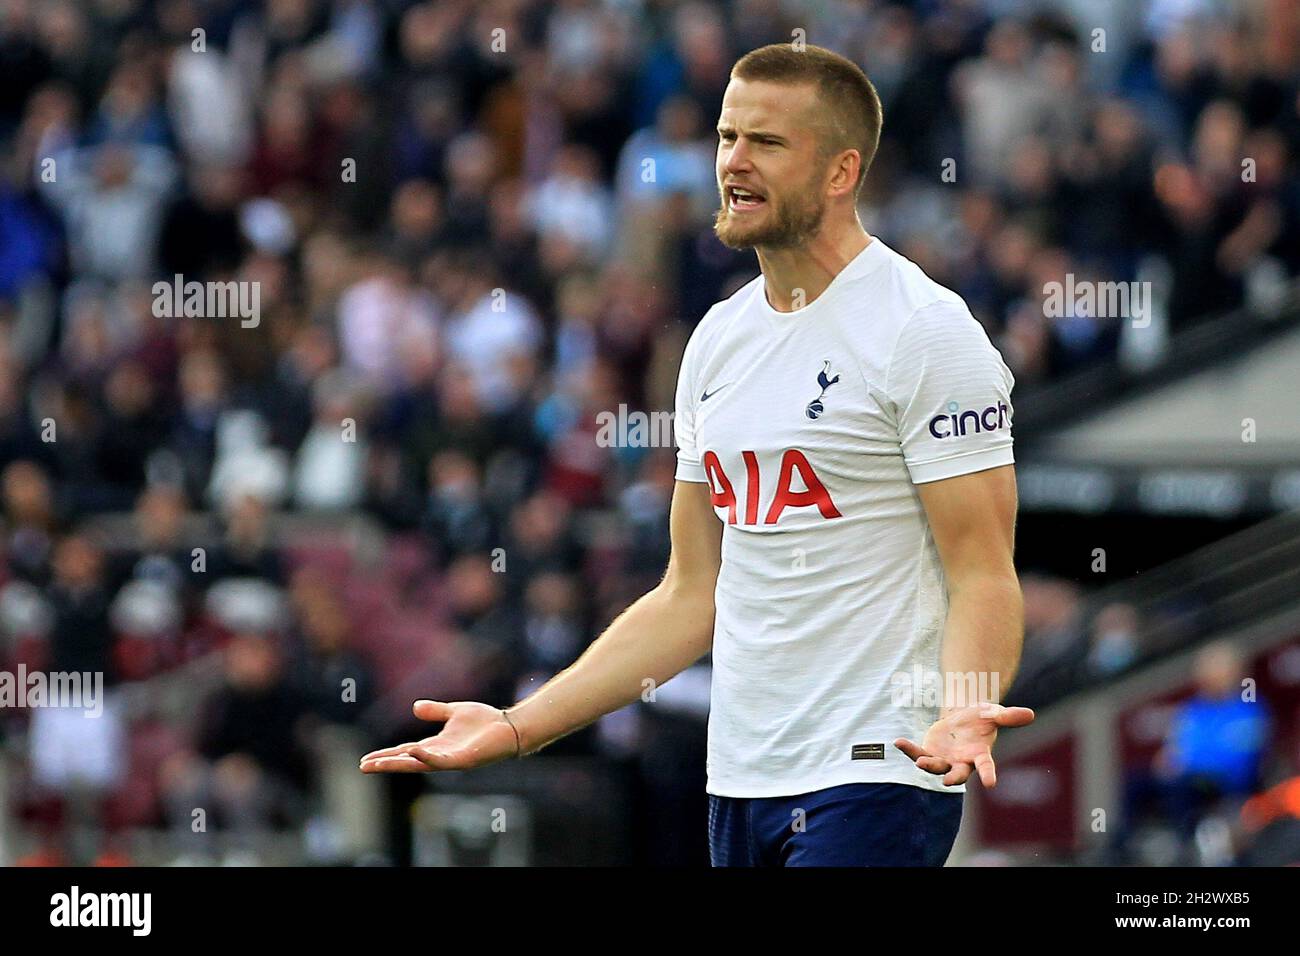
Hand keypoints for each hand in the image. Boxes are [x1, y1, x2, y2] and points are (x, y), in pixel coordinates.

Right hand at [359, 700, 519, 772]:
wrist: (510, 728)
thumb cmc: (486, 722)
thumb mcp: (455, 712)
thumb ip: (436, 711)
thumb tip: (415, 707)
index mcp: (436, 745)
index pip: (406, 752)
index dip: (387, 755)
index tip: (366, 760)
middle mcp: (440, 755)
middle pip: (407, 761)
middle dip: (386, 764)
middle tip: (363, 767)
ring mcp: (451, 760)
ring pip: (420, 764)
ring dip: (399, 763)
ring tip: (378, 763)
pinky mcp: (463, 760)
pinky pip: (441, 760)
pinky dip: (427, 756)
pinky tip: (414, 750)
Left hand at [894, 702, 1034, 786]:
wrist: (961, 719)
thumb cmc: (981, 719)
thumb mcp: (993, 713)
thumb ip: (1009, 716)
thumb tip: (1031, 713)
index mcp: (979, 754)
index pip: (986, 766)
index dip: (988, 774)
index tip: (991, 783)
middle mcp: (962, 762)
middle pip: (957, 774)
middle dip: (952, 778)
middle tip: (946, 781)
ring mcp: (944, 760)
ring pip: (934, 767)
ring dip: (926, 764)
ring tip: (918, 761)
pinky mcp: (929, 753)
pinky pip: (917, 754)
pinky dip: (908, 750)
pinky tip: (898, 742)